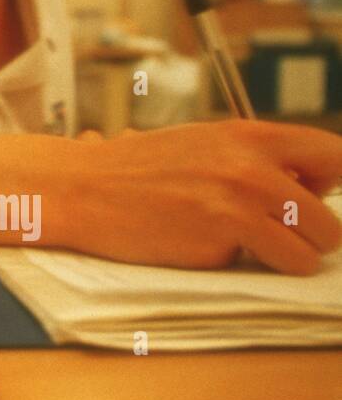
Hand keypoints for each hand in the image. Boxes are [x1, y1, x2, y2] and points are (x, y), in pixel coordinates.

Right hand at [66, 119, 341, 274]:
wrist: (82, 188)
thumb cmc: (136, 172)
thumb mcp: (201, 145)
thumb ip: (252, 158)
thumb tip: (306, 182)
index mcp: (248, 134)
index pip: (334, 154)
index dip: (330, 184)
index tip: (312, 200)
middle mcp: (252, 161)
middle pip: (330, 213)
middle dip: (311, 232)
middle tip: (273, 233)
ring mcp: (241, 195)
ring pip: (317, 242)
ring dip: (293, 253)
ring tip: (251, 246)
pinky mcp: (225, 230)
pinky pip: (287, 261)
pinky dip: (267, 266)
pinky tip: (226, 252)